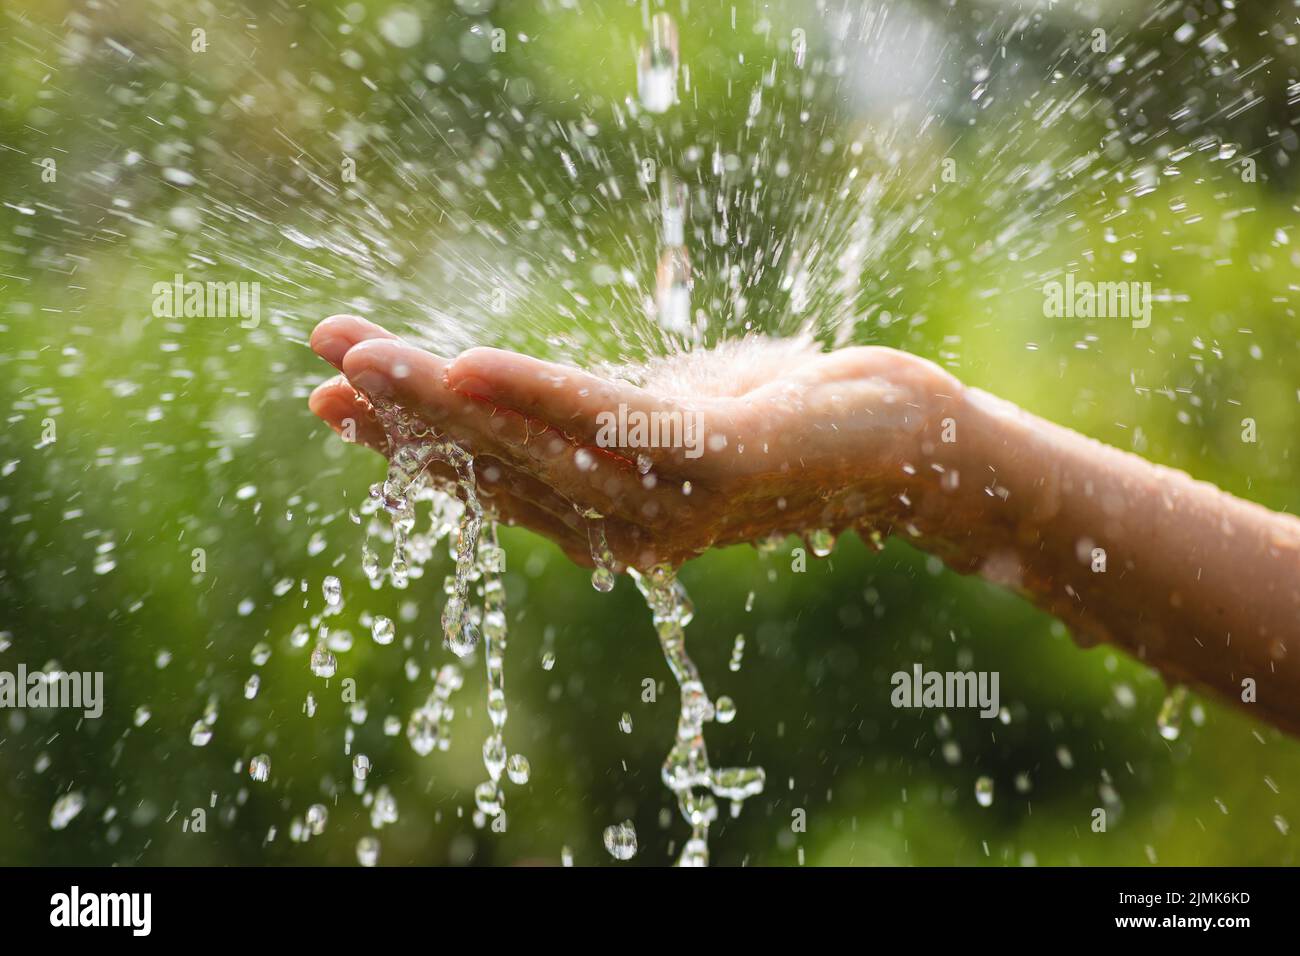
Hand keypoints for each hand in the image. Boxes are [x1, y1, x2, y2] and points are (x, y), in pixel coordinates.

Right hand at [308, 314, 959, 568]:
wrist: (890, 437)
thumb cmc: (760, 418)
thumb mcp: (645, 413)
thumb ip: (572, 417)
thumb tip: (481, 387)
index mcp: (596, 517)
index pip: (480, 476)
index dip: (403, 439)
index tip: (328, 392)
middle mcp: (620, 528)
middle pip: (492, 463)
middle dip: (401, 412)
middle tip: (321, 357)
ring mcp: (665, 503)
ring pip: (533, 444)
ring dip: (442, 398)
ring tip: (365, 354)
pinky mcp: (714, 462)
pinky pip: (609, 423)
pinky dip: (536, 395)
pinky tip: (468, 366)